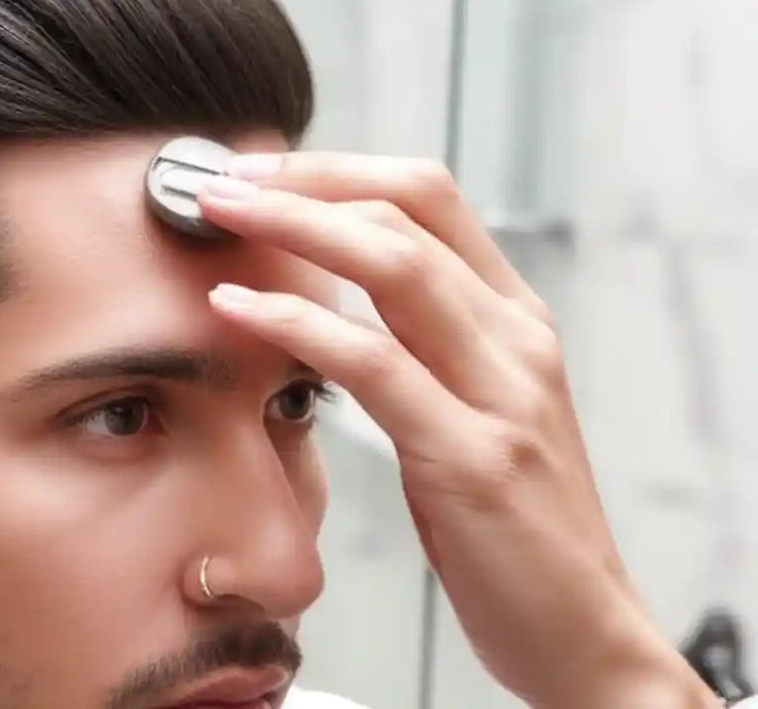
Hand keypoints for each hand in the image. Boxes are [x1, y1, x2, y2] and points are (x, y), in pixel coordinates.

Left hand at [197, 153, 715, 708]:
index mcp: (516, 322)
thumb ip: (422, 349)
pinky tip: (237, 307)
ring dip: (296, 227)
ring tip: (219, 214)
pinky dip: (297, 324)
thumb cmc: (510, 526)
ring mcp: (503, 395)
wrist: (580, 629)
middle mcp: (517, 341)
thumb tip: (332, 297)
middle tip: (221, 178)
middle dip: (305, 182)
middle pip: (408, 212)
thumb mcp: (473, 413)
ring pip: (396, 268)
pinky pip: (374, 365)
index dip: (339, 170)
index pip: (430, 198)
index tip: (262, 171)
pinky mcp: (472, 458)